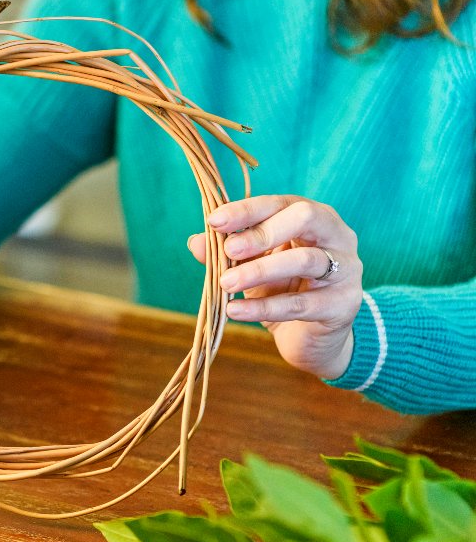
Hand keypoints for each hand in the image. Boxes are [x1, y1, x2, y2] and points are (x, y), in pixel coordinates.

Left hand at [188, 195, 362, 379]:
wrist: (310, 338)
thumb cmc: (282, 291)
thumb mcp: (251, 267)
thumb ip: (228, 253)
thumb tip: (195, 241)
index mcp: (313, 218)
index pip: (280, 203)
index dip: (246, 210)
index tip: (214, 221)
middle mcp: (336, 236)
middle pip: (305, 218)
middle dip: (263, 232)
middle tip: (229, 249)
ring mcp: (346, 269)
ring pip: (306, 261)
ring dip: (260, 271)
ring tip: (226, 283)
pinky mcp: (345, 304)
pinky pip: (302, 303)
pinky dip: (264, 307)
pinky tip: (235, 310)